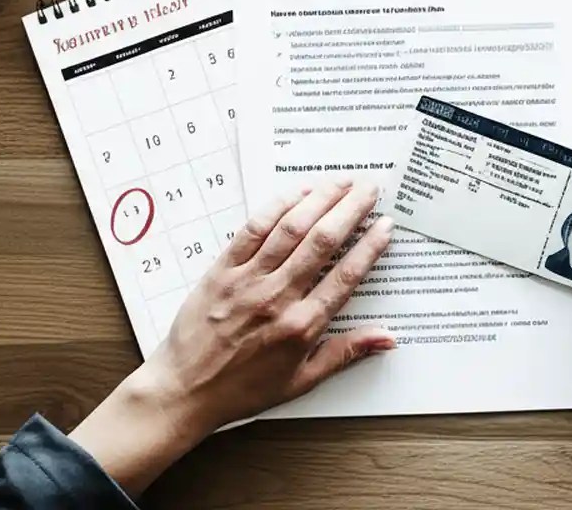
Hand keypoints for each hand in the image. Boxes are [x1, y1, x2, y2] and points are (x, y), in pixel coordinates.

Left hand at [70, 179, 395, 494]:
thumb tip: (387, 338)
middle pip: (323, 241)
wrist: (184, 391)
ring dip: (320, 199)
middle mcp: (278, 298)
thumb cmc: (242, 390)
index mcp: (302, 326)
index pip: (347, 275)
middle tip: (370, 188)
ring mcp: (248, 280)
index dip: (371, 246)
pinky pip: (253, 230)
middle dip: (351, 209)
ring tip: (341, 181)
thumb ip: (346, 353)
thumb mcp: (302, 381)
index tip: (386, 225)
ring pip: (291, 228)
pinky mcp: (222, 270)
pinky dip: (277, 207)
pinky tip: (296, 194)